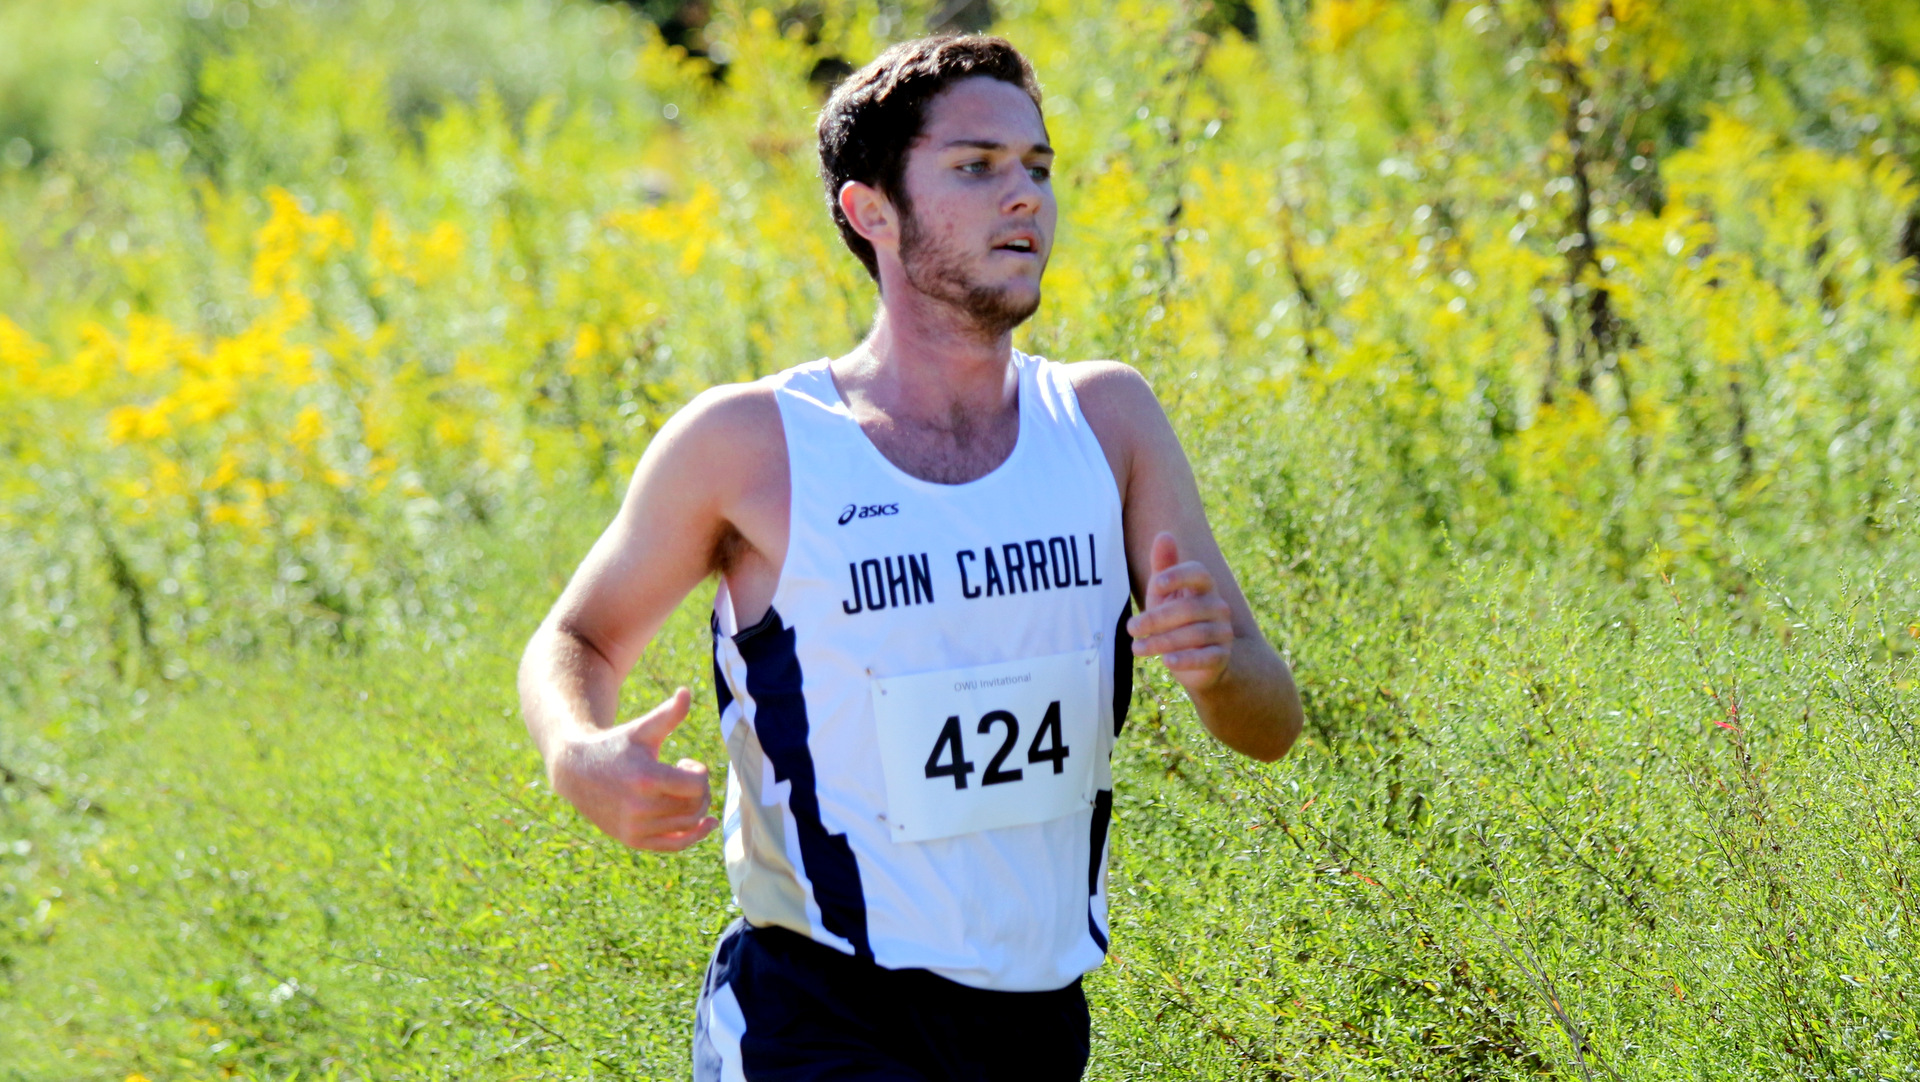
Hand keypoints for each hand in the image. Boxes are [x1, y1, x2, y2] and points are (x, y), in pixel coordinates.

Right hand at [549, 686, 717, 851]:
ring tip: (681, 792)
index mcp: (646, 778)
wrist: (577, 771)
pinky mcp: (633, 839)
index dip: (700, 772)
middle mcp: (640, 807)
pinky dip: (694, 836)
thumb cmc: (616, 745)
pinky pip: (674, 844)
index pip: (696, 785)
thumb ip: (668, 714)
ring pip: (688, 825)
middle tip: (685, 777)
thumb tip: (686, 692)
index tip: (684, 762)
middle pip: (695, 805)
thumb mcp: (642, 728)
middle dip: (700, 789)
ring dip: (697, 807)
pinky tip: (707, 823)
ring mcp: (636, 826)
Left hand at [1127, 533, 1234, 692]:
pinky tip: (1167, 661)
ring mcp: (1223, 632)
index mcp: (1204, 586)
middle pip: (1190, 608)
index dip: (1179, 575)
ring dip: (1163, 641)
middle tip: (1131, 628)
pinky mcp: (1222, 657)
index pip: (1199, 573)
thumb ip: (1163, 566)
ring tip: (1137, 649)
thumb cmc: (1174, 619)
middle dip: (1156, 618)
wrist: (1195, 660)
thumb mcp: (1164, 593)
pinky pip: (1207, 657)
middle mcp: (1218, 606)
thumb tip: (1164, 534)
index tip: (1156, 584)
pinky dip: (1187, 659)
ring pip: (1195, 634)